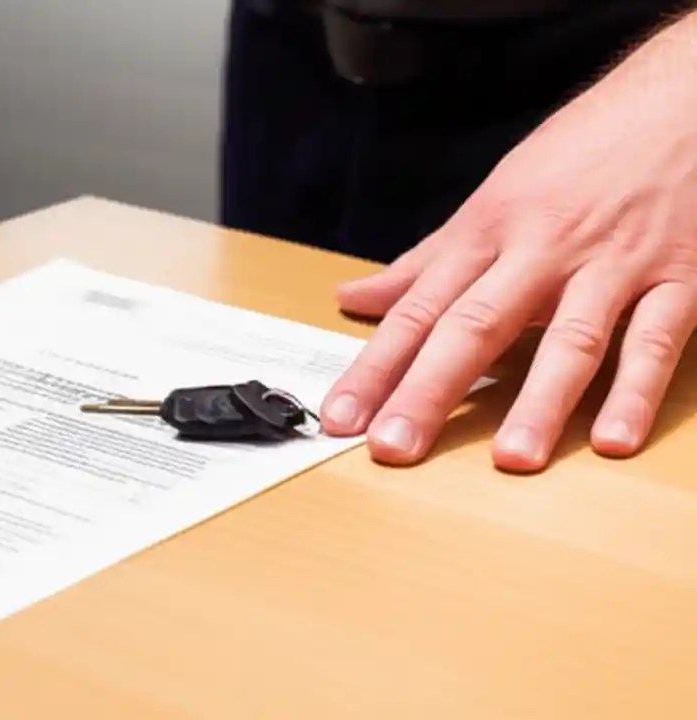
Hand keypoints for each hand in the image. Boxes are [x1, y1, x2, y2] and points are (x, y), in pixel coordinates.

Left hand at [321, 12, 696, 470]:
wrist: (679, 96)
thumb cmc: (578, 154)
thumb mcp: (492, 200)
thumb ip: (425, 261)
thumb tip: (354, 298)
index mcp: (487, 233)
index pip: (418, 310)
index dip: (375, 366)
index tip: (341, 416)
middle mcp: (540, 251)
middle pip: (475, 326)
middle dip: (428, 390)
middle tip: (392, 446)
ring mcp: (611, 266)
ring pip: (569, 338)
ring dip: (538, 401)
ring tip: (509, 460)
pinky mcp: (679, 278)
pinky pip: (655, 339)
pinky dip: (636, 389)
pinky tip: (611, 438)